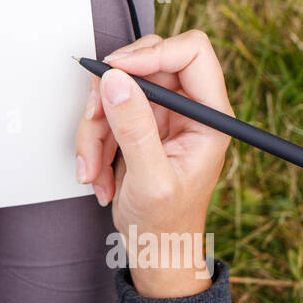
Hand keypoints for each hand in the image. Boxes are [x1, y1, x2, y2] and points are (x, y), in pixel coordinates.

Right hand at [74, 30, 232, 297]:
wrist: (154, 250)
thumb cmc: (167, 225)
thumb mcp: (151, 180)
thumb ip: (135, 129)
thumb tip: (117, 81)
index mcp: (210, 116)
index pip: (192, 52)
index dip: (152, 53)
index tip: (116, 71)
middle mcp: (188, 108)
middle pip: (145, 63)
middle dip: (110, 96)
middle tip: (94, 120)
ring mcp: (161, 115)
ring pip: (116, 88)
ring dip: (94, 127)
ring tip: (93, 167)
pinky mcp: (137, 124)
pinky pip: (104, 111)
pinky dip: (92, 140)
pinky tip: (98, 172)